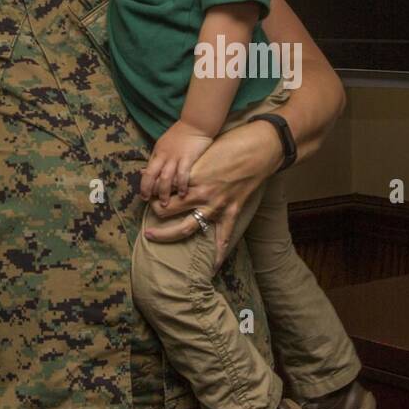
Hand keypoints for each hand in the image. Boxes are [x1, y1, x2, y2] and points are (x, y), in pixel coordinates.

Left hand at [141, 120, 214, 205]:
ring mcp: (176, 157)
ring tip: (164, 203)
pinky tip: (182, 194)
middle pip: (152, 175)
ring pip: (166, 177)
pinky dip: (181, 185)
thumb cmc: (181, 134)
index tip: (144, 195)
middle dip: (149, 189)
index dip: (144, 184)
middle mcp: (164, 155)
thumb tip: (146, 171)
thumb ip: (158, 157)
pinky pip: (182, 174)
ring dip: (164, 191)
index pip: (148, 170)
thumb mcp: (164, 144)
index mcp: (158, 152)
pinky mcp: (188, 158)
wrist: (196, 123)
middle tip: (148, 201)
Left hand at [144, 118, 282, 264]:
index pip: (163, 191)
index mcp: (192, 176)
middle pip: (167, 210)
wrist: (261, 148)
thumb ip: (188, 164)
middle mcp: (201, 194)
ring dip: (168, 235)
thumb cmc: (233, 142)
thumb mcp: (204, 150)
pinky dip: (219, 252)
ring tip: (153, 238)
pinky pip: (223, 235)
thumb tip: (172, 169)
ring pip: (186, 227)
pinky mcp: (232, 210)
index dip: (152, 193)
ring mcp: (217, 205)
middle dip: (154, 212)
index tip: (148, 193)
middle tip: (147, 212)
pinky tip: (213, 266)